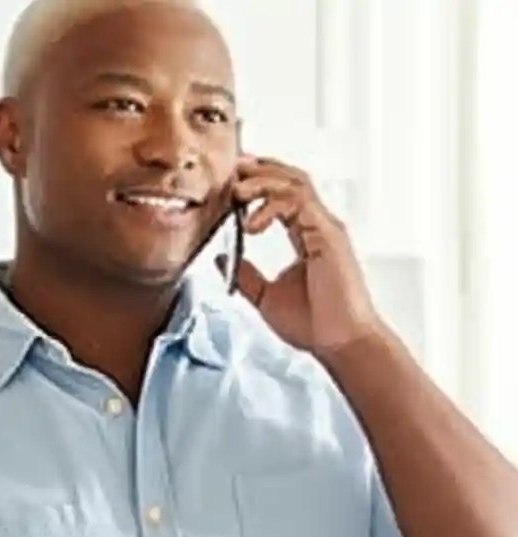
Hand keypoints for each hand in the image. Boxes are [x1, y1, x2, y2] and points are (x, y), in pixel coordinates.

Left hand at [216, 154, 385, 358]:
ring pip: (296, 184)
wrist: (340, 343)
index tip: (230, 180)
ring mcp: (326, 228)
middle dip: (260, 168)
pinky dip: (272, 206)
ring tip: (236, 191)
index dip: (258, 181)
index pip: (284, 193)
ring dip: (263, 181)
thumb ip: (246, 274)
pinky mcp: (329, 237)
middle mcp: (318, 225)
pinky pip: (299, 205)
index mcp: (306, 234)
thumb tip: (219, 257)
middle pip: (292, 178)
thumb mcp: (265, 295)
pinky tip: (251, 224)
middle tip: (231, 169)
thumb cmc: (313, 323)